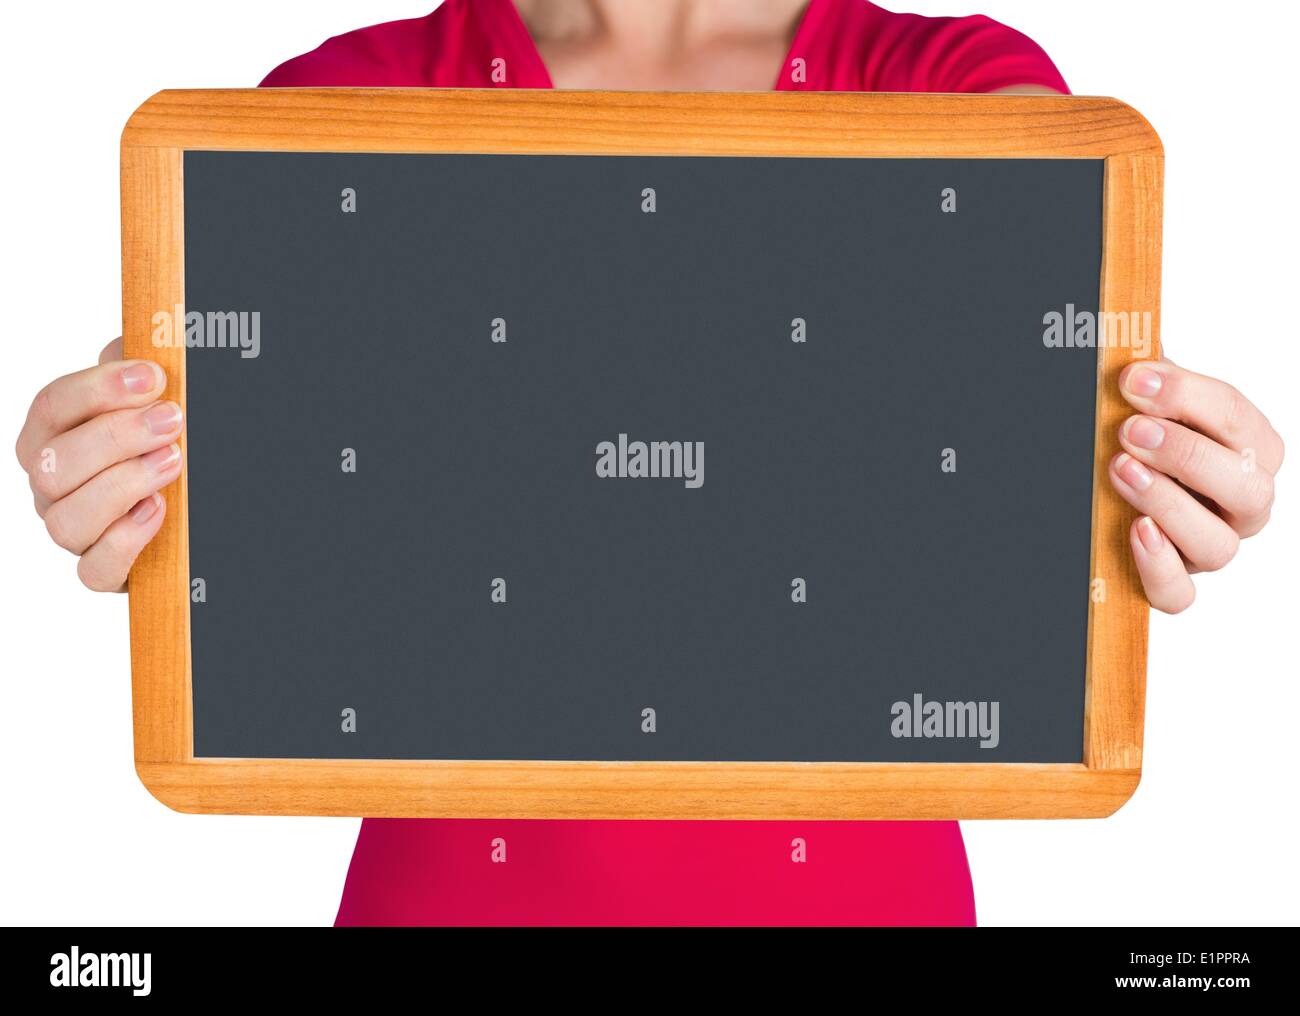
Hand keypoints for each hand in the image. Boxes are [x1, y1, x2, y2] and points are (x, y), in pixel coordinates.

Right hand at [15, 338, 183, 591]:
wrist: (193, 508)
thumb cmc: (167, 442)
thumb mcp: (157, 399)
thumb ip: (142, 371)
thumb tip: (144, 345)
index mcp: (54, 435)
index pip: (52, 406)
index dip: (99, 389)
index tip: (153, 377)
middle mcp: (52, 485)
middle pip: (55, 463)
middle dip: (116, 437)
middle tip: (172, 420)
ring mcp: (73, 531)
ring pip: (67, 519)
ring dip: (122, 485)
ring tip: (173, 462)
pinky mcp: (102, 571)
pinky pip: (93, 569)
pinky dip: (125, 540)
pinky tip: (159, 511)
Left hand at [1109, 358, 1282, 612]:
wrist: (1101, 479)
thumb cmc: (1130, 435)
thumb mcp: (1137, 400)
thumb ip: (1142, 377)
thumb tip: (1124, 345)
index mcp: (1249, 448)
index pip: (1237, 418)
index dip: (1187, 395)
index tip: (1131, 378)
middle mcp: (1243, 503)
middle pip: (1246, 487)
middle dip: (1186, 453)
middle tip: (1130, 430)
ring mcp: (1212, 546)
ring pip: (1218, 545)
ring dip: (1169, 504)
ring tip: (1119, 470)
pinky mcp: (1175, 584)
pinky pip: (1180, 595)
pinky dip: (1158, 566)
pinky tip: (1134, 531)